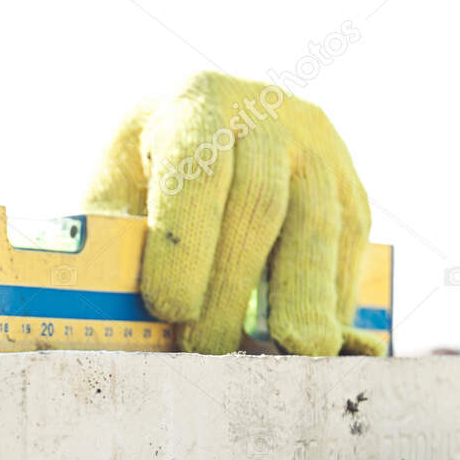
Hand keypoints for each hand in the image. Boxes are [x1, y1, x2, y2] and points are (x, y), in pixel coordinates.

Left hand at [85, 71, 376, 356]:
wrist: (203, 131)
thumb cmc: (140, 179)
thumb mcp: (112, 194)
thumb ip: (111, 243)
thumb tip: (112, 320)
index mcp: (193, 104)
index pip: (198, 170)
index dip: (186, 244)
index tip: (169, 310)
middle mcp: (265, 111)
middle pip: (260, 203)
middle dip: (233, 286)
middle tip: (208, 353)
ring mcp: (317, 144)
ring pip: (318, 225)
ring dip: (303, 299)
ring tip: (290, 355)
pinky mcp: (348, 182)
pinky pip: (349, 241)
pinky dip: (333, 294)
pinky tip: (315, 340)